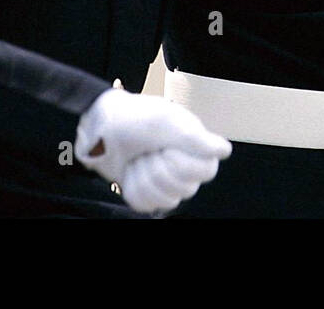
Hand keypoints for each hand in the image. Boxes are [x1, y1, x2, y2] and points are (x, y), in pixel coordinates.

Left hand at [75, 88, 230, 213]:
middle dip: (158, 170)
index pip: (207, 171)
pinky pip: (147, 206)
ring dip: (144, 178)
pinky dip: (133, 188)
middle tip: (147, 150)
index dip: (185, 165)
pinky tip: (129, 172)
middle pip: (186, 189)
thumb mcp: (165, 122)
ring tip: (136, 159)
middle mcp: (184, 164)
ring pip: (166, 200)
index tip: (166, 148)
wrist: (99, 127)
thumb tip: (225, 151)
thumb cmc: (134, 118)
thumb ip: (195, 138)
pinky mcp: (146, 192)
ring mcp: (165, 181)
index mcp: (194, 144)